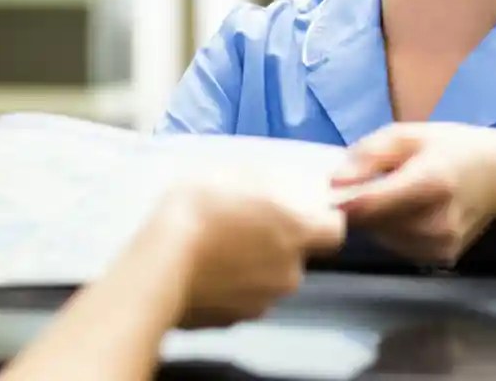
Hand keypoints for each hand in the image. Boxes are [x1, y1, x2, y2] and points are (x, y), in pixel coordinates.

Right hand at [146, 179, 345, 328]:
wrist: (159, 266)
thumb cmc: (196, 210)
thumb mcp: (231, 174)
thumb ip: (265, 182)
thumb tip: (279, 188)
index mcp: (296, 231)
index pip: (335, 230)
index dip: (321, 222)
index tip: (299, 214)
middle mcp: (289, 271)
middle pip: (297, 257)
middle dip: (277, 245)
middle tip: (241, 228)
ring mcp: (263, 301)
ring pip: (269, 281)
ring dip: (253, 268)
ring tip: (216, 252)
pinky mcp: (236, 321)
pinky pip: (242, 300)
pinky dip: (230, 290)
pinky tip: (203, 274)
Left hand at [331, 123, 495, 266]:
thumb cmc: (454, 147)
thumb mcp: (408, 134)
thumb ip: (368, 155)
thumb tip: (333, 183)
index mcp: (430, 182)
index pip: (371, 204)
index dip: (340, 202)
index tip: (322, 196)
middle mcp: (437, 222)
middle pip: (371, 223)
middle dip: (360, 205)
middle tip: (372, 182)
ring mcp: (441, 246)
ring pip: (380, 237)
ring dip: (376, 219)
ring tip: (397, 193)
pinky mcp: (440, 260)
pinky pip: (396, 246)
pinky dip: (393, 230)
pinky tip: (410, 211)